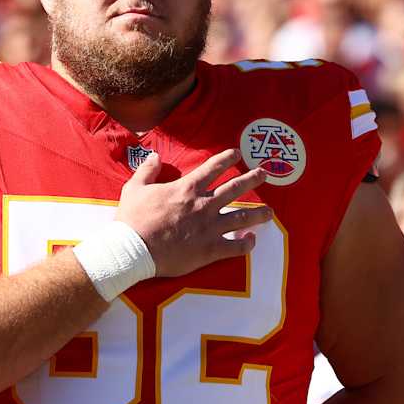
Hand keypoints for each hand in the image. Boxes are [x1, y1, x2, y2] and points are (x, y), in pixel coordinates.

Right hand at [116, 150, 271, 277]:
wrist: (134, 250)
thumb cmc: (133, 219)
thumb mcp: (134, 188)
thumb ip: (147, 170)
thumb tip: (154, 155)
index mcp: (187, 188)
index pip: (213, 168)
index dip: (227, 159)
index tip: (237, 154)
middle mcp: (204, 205)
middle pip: (235, 188)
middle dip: (252, 179)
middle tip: (264, 174)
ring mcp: (210, 228)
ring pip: (243, 217)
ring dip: (259, 213)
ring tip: (270, 212)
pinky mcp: (210, 249)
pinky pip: (236, 246)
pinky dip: (247, 243)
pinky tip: (252, 240)